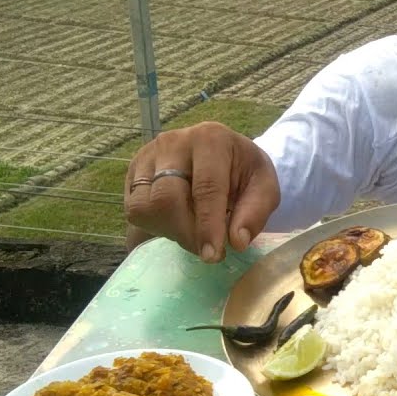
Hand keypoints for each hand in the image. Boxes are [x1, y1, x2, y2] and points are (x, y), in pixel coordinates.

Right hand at [124, 122, 279, 261]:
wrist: (221, 156)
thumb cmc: (243, 173)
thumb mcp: (264, 186)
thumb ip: (255, 211)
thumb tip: (236, 241)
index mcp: (211, 139)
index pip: (206, 187)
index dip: (208, 226)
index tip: (212, 256)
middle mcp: (173, 142)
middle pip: (167, 198)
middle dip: (187, 233)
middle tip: (206, 250)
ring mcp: (148, 156)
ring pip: (145, 206)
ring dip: (170, 231)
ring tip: (193, 232)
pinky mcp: (133, 172)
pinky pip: (134, 210)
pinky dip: (155, 226)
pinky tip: (177, 223)